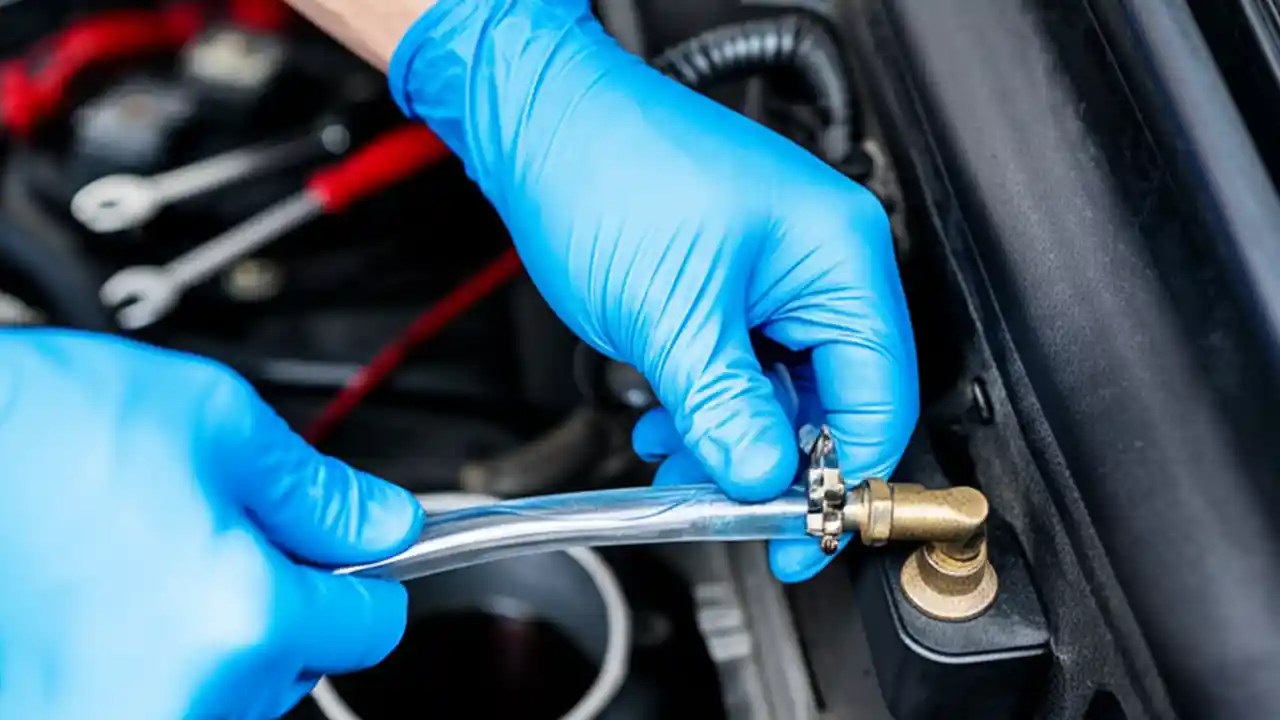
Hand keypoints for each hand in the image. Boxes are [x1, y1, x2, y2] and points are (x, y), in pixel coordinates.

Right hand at [0, 329, 423, 719]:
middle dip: (277, 605)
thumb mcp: (216, 423)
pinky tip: (109, 607)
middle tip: (207, 539)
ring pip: (229, 695)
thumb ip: (322, 491)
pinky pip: (158, 704)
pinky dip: (150, 663)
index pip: (371, 626)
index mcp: (241, 615)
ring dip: (214, 640)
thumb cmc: (39, 431)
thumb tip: (388, 523)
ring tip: (142, 568)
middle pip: (297, 667)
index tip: (341, 558)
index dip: (362, 577)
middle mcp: (182, 699)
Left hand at [387, 0, 917, 580]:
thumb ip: (723, 409)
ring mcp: (777, 269)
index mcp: (839, 256)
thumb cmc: (606, 167)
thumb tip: (761, 480)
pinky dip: (710, 401)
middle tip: (732, 510)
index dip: (842, 481)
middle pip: (832, 398)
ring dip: (732, 435)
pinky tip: (669, 422)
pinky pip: (743, 361)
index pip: (877, 396)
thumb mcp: (670, 314)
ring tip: (679, 463)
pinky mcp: (733, 278)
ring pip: (779, 388)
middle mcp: (821, 260)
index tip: (803, 538)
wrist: (536, 118)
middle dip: (775, 461)